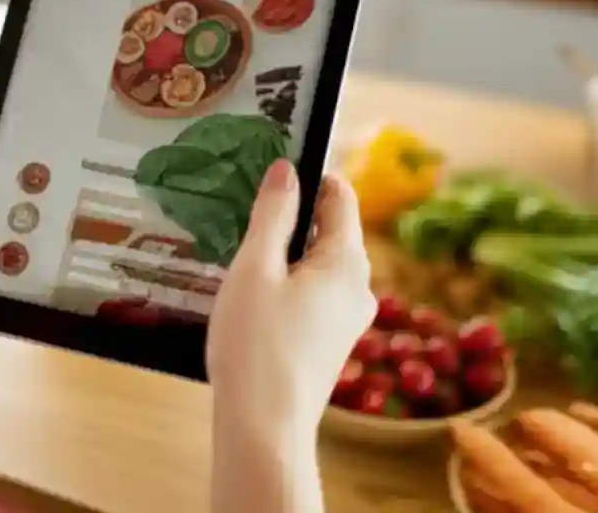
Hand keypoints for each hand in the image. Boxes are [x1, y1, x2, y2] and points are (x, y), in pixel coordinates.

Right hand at [207, 160, 374, 511]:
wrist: (263, 427)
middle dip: (291, 218)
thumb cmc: (256, 346)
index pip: (340, 196)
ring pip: (319, 266)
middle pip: (329, 231)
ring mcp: (348, 319)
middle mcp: (358, 288)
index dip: (308, 177)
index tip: (270, 174)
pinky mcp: (331, 343)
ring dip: (284, 256)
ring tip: (239, 259)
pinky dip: (287, 286)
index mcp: (347, 261)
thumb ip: (272, 214)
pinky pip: (313, 296)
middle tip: (244, 216)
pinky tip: (251, 299)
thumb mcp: (255, 268)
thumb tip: (286, 170)